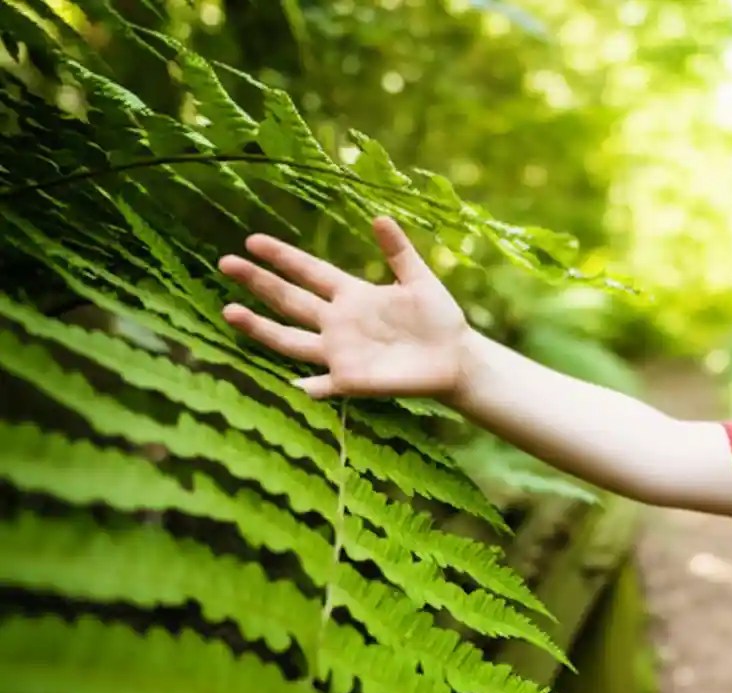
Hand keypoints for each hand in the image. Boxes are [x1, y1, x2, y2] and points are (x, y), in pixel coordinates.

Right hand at [218, 216, 471, 398]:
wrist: (456, 358)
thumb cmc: (439, 319)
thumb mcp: (420, 280)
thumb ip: (399, 252)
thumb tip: (379, 217)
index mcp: (352, 294)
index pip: (309, 272)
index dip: (283, 257)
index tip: (252, 240)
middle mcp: (338, 322)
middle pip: (290, 300)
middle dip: (259, 282)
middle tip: (225, 263)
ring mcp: (340, 352)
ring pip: (290, 340)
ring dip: (260, 328)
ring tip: (229, 311)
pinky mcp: (351, 381)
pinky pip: (320, 385)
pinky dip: (304, 387)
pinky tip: (284, 384)